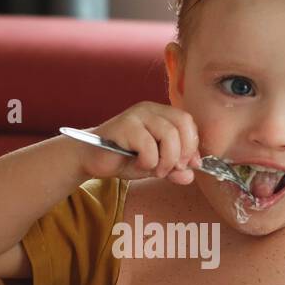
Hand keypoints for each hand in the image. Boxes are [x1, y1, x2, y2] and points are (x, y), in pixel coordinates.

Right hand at [76, 102, 202, 183]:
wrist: (92, 160)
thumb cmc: (123, 159)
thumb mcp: (155, 166)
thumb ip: (174, 170)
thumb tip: (191, 175)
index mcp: (160, 114)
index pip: (187, 122)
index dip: (192, 145)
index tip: (187, 165)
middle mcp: (150, 110)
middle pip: (182, 125)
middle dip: (182, 153)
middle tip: (170, 169)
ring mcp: (136, 115)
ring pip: (168, 135)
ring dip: (166, 160)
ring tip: (153, 169)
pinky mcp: (124, 126)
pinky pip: (148, 147)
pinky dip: (148, 162)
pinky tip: (136, 164)